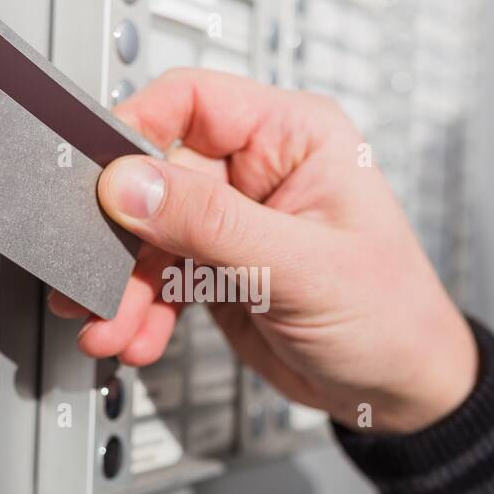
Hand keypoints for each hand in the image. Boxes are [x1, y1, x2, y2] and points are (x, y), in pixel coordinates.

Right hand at [47, 68, 476, 433]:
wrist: (400, 392)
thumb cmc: (391, 317)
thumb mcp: (300, 268)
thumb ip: (212, 224)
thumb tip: (131, 183)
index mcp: (293, 136)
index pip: (192, 101)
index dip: (136, 132)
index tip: (97, 179)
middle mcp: (258, 170)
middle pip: (157, 176)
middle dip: (121, 235)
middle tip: (93, 277)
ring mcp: (235, 221)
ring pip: (150, 234)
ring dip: (123, 284)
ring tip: (109, 326)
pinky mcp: (219, 267)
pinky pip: (159, 276)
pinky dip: (141, 310)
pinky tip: (135, 338)